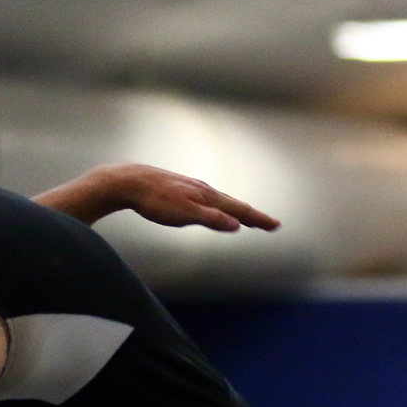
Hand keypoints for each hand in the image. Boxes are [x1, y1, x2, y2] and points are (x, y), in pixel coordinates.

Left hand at [107, 163, 279, 232]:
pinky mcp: (180, 190)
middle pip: (234, 205)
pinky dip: (218, 207)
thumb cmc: (155, 200)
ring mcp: (192, 189)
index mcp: (207, 197)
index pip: (239, 210)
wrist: (131, 181)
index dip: (258, 219)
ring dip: (236, 211)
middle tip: (269, 224)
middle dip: (253, 216)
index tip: (276, 225)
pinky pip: (206, 200)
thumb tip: (236, 225)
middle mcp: (204, 190)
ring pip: (220, 201)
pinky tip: (211, 209)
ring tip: (245, 218)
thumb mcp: (184, 214)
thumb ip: (210, 219)